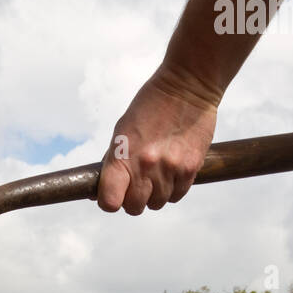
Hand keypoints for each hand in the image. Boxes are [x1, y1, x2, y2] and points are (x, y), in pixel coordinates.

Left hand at [97, 68, 218, 215]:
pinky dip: (172, 189)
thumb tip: (102, 189)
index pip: (110, 201)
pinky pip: (176, 196)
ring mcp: (170, 170)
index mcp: (124, 156)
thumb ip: (114, 160)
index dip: (109, 201)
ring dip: (154, 194)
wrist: (188, 86)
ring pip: (156, 204)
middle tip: (136, 185)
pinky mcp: (191, 169)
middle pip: (134, 207)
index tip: (113, 195)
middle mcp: (146, 167)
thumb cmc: (150, 105)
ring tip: (156, 173)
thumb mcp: (123, 129)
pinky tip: (171, 172)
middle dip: (132, 200)